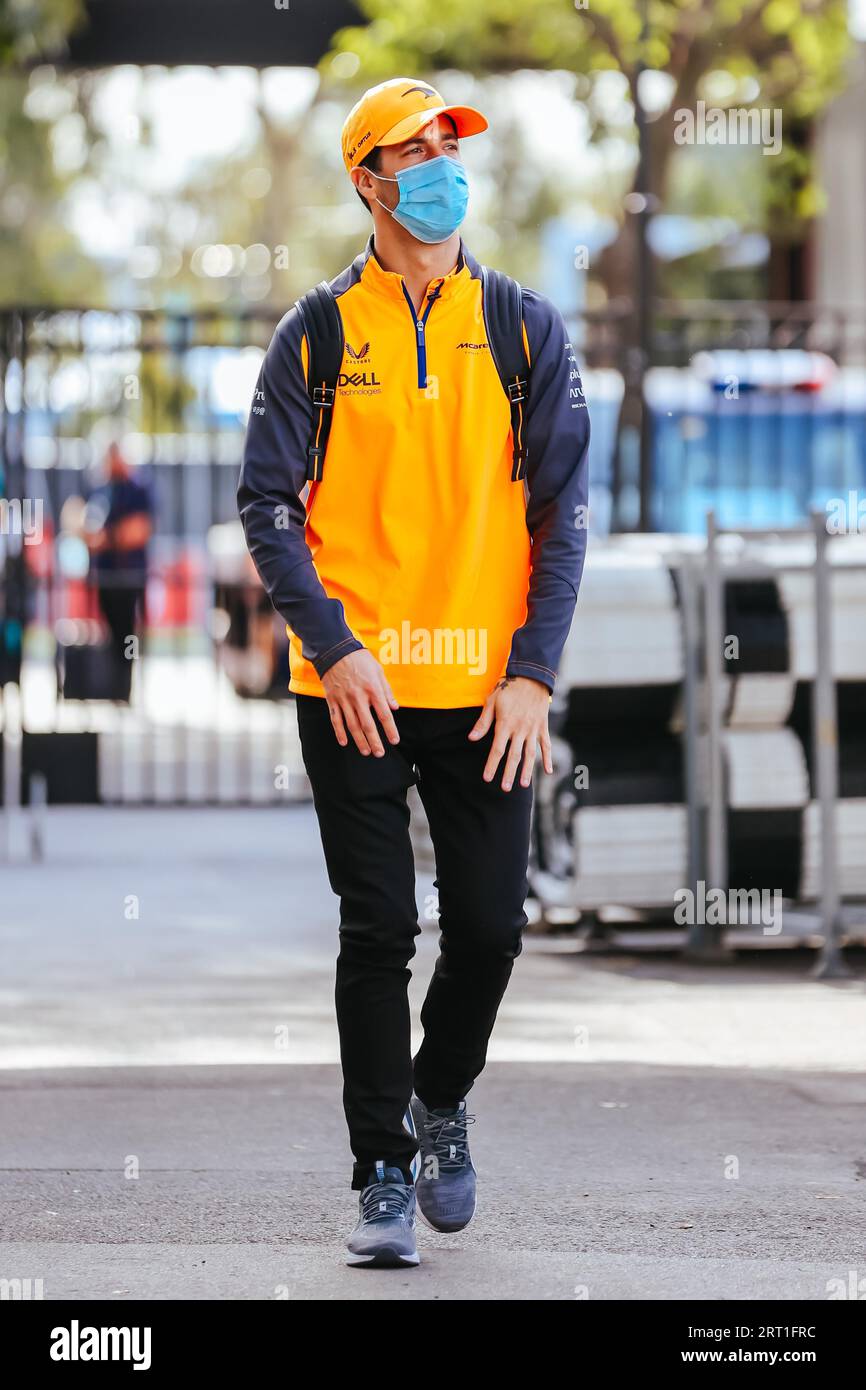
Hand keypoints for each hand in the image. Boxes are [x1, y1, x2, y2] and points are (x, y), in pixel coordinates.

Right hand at [320, 648, 399, 755]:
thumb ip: (387, 691)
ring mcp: (344, 699)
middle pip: (368, 725)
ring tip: (366, 751)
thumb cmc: (360, 659)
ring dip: (359, 741)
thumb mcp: (378, 671)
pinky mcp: (332, 700)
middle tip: (380, 753)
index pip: (384, 715)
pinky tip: (344, 742)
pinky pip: (335, 719)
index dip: (390, 730)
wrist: (335, 650)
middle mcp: (358, 697)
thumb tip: (395, 707)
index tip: (394, 741)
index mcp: (373, 689)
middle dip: (375, 741)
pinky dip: (339, 732)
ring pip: (352, 725)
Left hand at [468, 675, 552, 790]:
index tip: (487, 778)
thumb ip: (483, 722)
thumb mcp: (492, 702)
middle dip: (509, 773)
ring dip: (527, 771)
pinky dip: (547, 758)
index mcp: (505, 724)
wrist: (532, 676)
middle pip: (514, 756)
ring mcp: (533, 729)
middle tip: (505, 788)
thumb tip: (472, 738)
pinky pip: (545, 745)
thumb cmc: (508, 688)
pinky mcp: (542, 727)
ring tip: (523, 785)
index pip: (497, 750)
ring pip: (530, 754)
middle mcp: (520, 729)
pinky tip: (548, 772)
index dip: (492, 765)